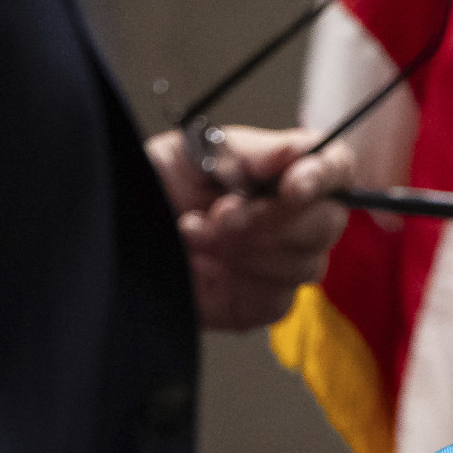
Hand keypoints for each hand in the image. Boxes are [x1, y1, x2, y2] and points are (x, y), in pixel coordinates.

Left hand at [146, 124, 355, 330]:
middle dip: (271, 220)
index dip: (324, 176)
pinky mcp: (264, 303)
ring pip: (306, 264)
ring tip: (194, 233)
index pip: (336, 168)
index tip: (292, 186)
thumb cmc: (155, 186)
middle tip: (219, 214)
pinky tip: (204, 267)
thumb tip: (300, 149)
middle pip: (328, 222)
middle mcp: (293, 218)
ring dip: (246, 250)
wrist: (116, 235)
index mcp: (283, 171)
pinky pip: (278, 299)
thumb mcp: (193, 152)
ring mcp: (283, 264)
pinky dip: (239, 282)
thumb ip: (250, 151)